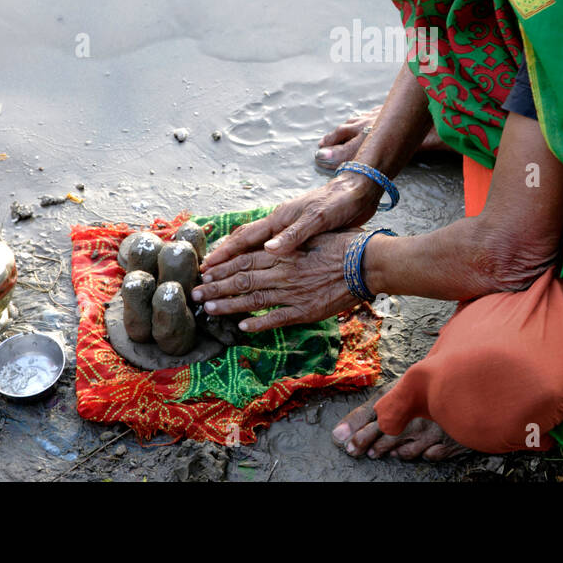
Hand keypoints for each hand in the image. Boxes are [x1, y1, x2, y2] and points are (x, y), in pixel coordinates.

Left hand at [192, 231, 361, 332]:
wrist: (368, 263)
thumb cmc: (343, 244)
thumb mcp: (312, 235)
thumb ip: (288, 242)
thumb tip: (270, 243)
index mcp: (283, 252)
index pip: (244, 259)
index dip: (222, 266)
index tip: (204, 271)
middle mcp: (283, 272)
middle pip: (241, 279)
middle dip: (215, 287)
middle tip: (195, 293)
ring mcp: (293, 293)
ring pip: (253, 299)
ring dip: (228, 305)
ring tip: (208, 309)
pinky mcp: (305, 311)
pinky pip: (277, 318)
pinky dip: (258, 323)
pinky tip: (242, 327)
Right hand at [202, 175, 380, 271]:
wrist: (358, 192)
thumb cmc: (337, 204)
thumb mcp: (316, 220)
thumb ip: (293, 235)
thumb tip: (267, 250)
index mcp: (279, 219)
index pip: (244, 238)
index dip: (225, 253)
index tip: (207, 267)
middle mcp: (279, 224)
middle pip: (244, 243)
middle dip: (225, 259)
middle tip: (207, 277)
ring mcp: (288, 229)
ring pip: (256, 247)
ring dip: (239, 261)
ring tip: (225, 277)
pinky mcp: (299, 235)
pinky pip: (271, 251)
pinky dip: (260, 261)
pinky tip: (259, 272)